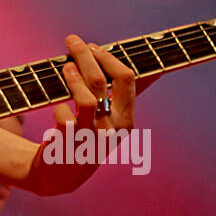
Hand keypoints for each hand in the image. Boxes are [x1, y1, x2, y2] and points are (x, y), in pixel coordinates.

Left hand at [30, 34, 160, 194]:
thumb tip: (157, 68)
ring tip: (65, 67)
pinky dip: (59, 108)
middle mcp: (112, 130)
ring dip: (73, 77)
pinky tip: (58, 105)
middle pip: (102, 82)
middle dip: (87, 56)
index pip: (127, 79)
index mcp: (126, 120)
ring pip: (85, 99)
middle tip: (72, 41)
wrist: (61, 175)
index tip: (94, 46)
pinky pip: (66, 120)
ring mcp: (91, 140)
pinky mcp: (69, 148)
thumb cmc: (89, 136)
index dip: (109, 57)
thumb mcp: (112, 120)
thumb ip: (127, 94)